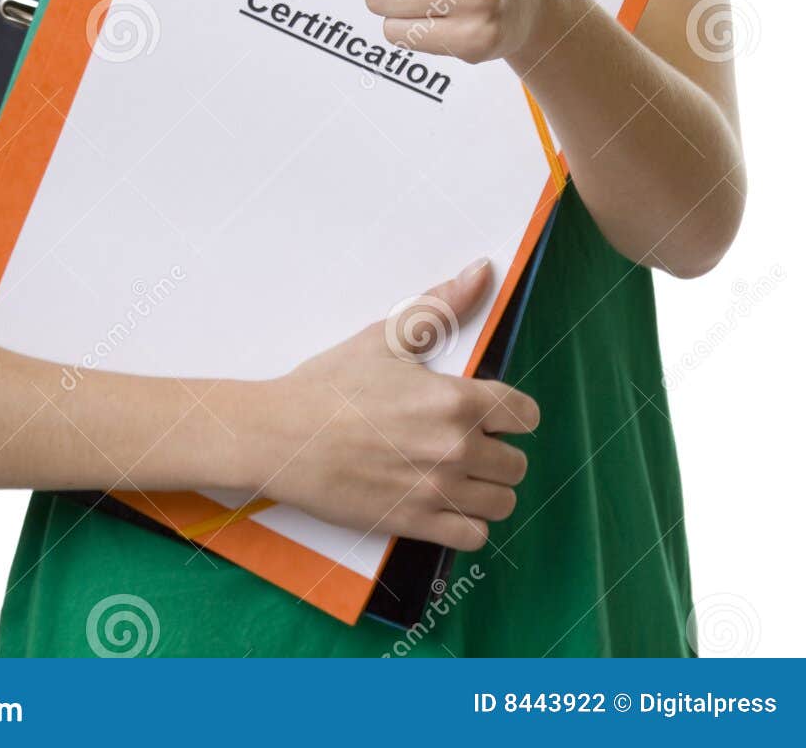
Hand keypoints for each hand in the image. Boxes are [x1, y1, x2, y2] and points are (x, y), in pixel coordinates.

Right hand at [253, 259, 539, 547]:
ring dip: (488, 488)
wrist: (283, 437)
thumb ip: (441, 306)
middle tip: (468, 441)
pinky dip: (468, 523)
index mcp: (454, 400)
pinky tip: (446, 502)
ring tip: (460, 473)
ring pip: (502, 502)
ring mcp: (437, 491)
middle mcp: (455, 449)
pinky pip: (475, 536)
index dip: (513, 412)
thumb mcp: (386, 337)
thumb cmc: (331, 385)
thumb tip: (482, 271)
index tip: (494, 413)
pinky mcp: (416, 524)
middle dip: (498, 450)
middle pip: (516, 463)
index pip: (524, 415)